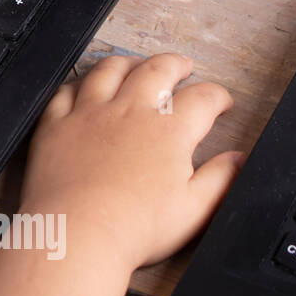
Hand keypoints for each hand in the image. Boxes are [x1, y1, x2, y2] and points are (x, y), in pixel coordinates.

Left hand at [21, 53, 244, 273]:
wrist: (78, 233)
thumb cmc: (134, 227)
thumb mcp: (195, 210)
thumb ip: (221, 179)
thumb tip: (238, 160)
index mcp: (168, 131)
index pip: (203, 99)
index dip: (218, 96)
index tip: (221, 101)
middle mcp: (129, 112)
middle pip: (157, 70)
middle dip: (175, 64)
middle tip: (183, 66)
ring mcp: (89, 114)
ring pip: (109, 70)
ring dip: (128, 63)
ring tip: (137, 65)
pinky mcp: (56, 125)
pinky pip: (65, 91)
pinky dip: (78, 83)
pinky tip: (83, 87)